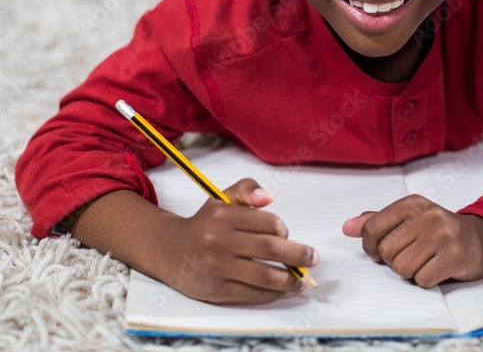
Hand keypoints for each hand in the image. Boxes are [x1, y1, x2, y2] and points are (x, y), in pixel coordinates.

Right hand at [149, 178, 318, 304]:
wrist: (170, 250)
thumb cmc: (204, 224)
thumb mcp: (221, 198)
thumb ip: (246, 189)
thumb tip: (268, 197)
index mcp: (223, 215)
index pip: (267, 223)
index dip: (284, 230)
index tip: (288, 236)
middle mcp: (219, 241)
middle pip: (270, 249)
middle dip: (298, 255)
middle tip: (312, 259)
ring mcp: (218, 267)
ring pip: (264, 275)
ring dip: (290, 280)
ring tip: (301, 280)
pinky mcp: (216, 289)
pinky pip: (252, 293)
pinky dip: (272, 293)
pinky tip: (281, 289)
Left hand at [342, 195, 482, 288]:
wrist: (479, 240)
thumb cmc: (437, 232)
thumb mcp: (408, 220)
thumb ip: (377, 222)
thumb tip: (346, 227)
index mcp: (412, 203)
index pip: (372, 228)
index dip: (370, 247)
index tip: (378, 252)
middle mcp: (428, 215)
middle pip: (386, 252)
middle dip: (394, 261)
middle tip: (410, 257)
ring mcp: (444, 235)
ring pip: (402, 267)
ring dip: (409, 272)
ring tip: (424, 262)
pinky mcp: (455, 257)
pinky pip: (421, 280)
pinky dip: (425, 281)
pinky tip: (436, 269)